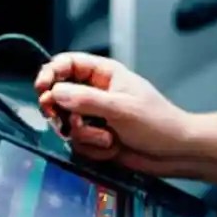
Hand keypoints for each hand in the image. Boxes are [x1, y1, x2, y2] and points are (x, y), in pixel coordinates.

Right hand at [34, 52, 199, 176]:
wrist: (174, 152)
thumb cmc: (158, 123)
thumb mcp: (121, 108)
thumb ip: (86, 100)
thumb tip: (56, 92)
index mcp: (106, 74)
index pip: (68, 64)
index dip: (51, 73)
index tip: (42, 88)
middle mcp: (97, 93)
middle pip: (60, 96)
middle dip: (62, 112)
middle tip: (64, 120)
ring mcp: (96, 116)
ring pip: (68, 123)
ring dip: (85, 135)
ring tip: (108, 137)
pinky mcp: (97, 137)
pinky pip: (79, 143)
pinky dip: (94, 148)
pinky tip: (113, 148)